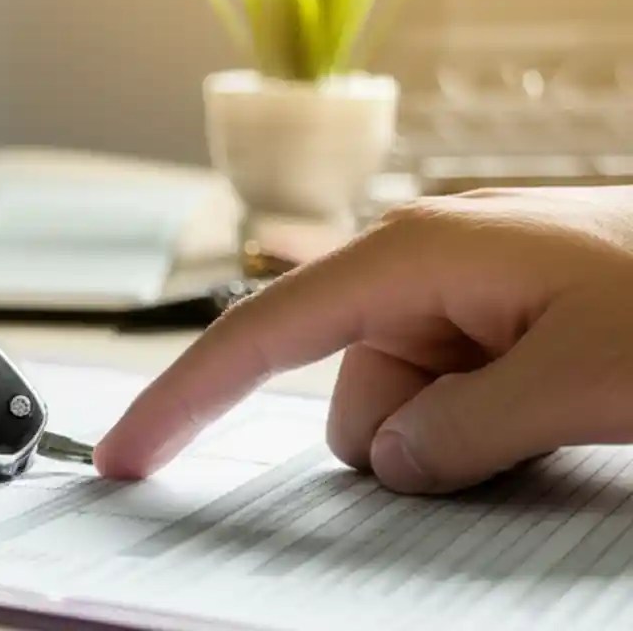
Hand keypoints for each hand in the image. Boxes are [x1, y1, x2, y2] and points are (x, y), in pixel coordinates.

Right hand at [96, 186, 632, 494]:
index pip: (262, 335)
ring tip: (561, 408)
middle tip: (517, 429)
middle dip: (409, 444)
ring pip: (400, 418)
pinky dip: (482, 436)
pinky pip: (446, 411)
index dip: (184, 397)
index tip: (129, 455)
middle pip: (347, 398)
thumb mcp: (587, 377)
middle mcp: (423, 272)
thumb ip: (466, 429)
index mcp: (416, 255)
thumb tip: (394, 460)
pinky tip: (555, 412)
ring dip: (460, 445)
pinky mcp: (495, 333)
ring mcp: (462, 303)